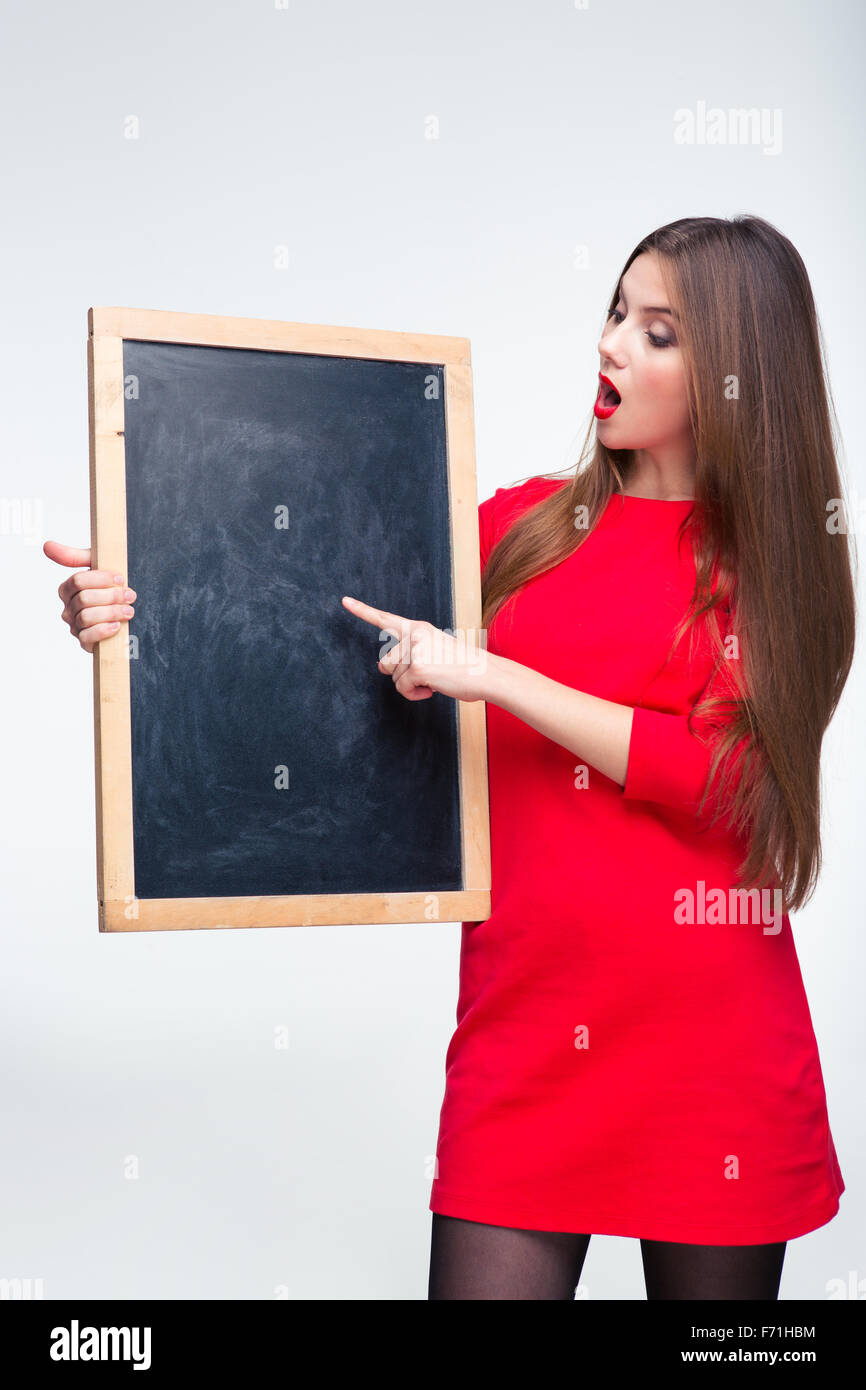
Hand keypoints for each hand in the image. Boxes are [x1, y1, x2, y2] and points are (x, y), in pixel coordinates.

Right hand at [44, 541, 136, 651]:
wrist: (128, 609)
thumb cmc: (110, 587)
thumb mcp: (96, 567)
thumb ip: (73, 556)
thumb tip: (47, 545)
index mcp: (68, 590)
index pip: (78, 581)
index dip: (101, 579)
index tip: (120, 579)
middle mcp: (68, 608)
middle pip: (84, 599)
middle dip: (110, 597)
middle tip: (130, 596)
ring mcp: (75, 626)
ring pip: (87, 617)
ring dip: (112, 612)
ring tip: (129, 610)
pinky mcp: (84, 642)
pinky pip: (88, 637)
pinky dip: (104, 631)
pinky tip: (117, 626)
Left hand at [341, 596, 490, 702]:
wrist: (487, 674)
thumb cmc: (464, 667)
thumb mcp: (436, 650)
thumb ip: (412, 653)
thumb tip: (385, 667)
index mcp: (419, 628)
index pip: (386, 618)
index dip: (363, 611)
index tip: (344, 601)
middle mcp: (414, 634)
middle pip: (386, 663)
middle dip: (400, 675)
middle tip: (428, 675)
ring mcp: (415, 650)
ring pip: (394, 677)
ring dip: (411, 686)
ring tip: (435, 680)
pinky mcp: (417, 667)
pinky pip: (403, 688)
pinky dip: (415, 694)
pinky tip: (433, 689)